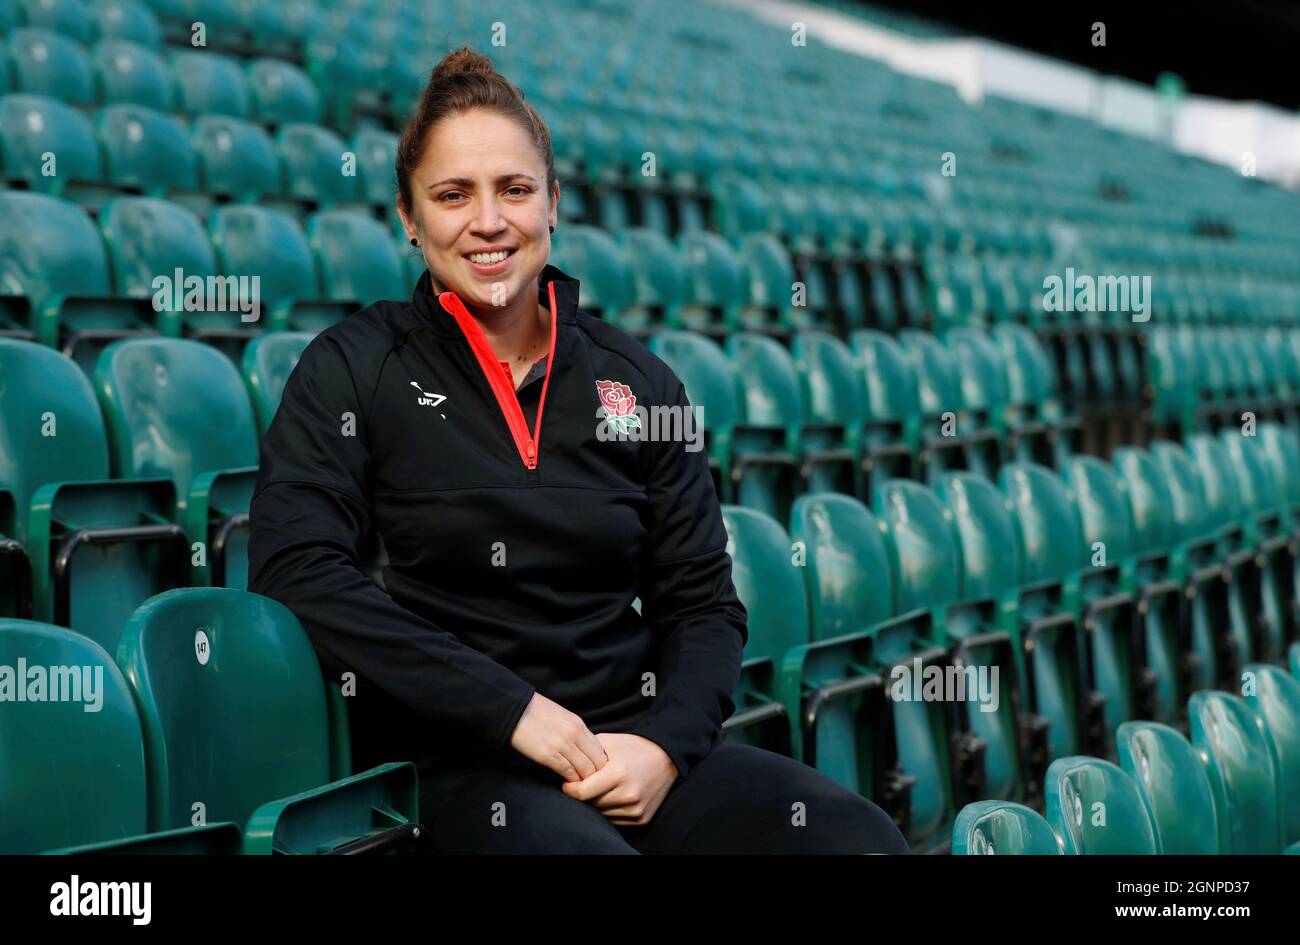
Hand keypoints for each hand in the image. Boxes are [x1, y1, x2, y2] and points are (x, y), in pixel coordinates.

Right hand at [509, 692, 608, 781]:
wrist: (516, 708)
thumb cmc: (539, 713)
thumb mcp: (565, 718)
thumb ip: (577, 733)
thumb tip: (586, 750)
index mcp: (579, 725)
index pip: (601, 749)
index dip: (600, 763)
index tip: (595, 770)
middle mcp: (575, 735)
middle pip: (597, 762)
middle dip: (596, 774)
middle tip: (590, 782)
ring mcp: (562, 745)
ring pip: (585, 770)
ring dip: (584, 779)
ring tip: (579, 784)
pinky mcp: (547, 755)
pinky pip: (567, 772)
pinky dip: (571, 779)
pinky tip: (567, 781)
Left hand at [561, 733, 679, 826]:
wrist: (666, 758)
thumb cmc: (634, 747)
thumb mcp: (609, 741)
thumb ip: (585, 754)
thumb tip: (566, 767)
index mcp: (618, 773)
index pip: (581, 793)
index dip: (570, 789)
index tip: (569, 783)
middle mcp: (628, 794)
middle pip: (590, 804)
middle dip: (584, 795)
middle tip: (586, 783)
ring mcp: (636, 809)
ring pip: (601, 814)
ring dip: (596, 803)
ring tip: (602, 788)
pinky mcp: (641, 819)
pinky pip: (614, 820)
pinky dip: (609, 810)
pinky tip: (614, 796)